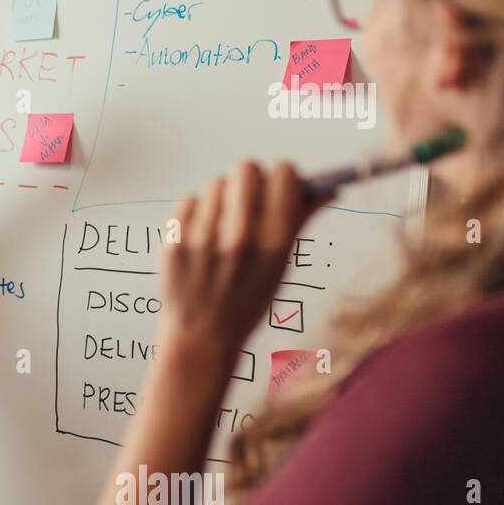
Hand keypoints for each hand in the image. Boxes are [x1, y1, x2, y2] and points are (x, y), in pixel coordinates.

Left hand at [158, 161, 332, 357]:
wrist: (201, 336)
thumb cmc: (247, 299)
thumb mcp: (281, 266)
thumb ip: (300, 220)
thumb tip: (329, 190)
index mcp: (275, 242)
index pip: (284, 174)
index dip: (283, 177)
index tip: (278, 188)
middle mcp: (240, 237)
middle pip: (247, 168)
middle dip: (250, 181)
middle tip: (247, 203)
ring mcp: (203, 238)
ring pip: (216, 183)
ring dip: (221, 199)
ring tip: (221, 230)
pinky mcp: (175, 239)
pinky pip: (189, 200)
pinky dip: (195, 214)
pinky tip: (199, 239)